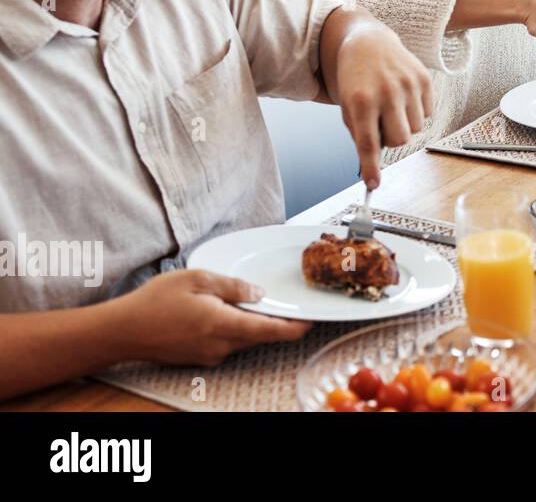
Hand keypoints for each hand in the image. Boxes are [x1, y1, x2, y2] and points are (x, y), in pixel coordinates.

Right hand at [108, 270, 310, 366]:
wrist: (121, 331)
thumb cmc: (154, 302)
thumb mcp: (196, 279)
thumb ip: (233, 287)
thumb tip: (259, 294)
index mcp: (224, 325)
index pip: (272, 331)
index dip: (296, 327)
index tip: (311, 319)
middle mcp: (221, 346)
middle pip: (261, 336)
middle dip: (277, 323)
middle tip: (288, 305)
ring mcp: (210, 355)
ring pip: (244, 340)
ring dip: (253, 324)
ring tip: (253, 302)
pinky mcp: (199, 358)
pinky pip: (227, 343)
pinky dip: (234, 329)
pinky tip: (224, 312)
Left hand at [335, 23, 435, 188]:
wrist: (368, 42)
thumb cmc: (355, 78)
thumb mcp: (348, 105)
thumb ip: (359, 134)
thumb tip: (371, 166)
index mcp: (361, 100)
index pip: (368, 143)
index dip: (371, 167)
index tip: (373, 184)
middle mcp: (386, 92)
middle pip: (399, 139)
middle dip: (392, 139)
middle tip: (381, 124)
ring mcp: (408, 84)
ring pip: (416, 129)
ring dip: (404, 125)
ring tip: (392, 107)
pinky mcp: (423, 78)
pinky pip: (427, 114)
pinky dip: (416, 112)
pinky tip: (403, 97)